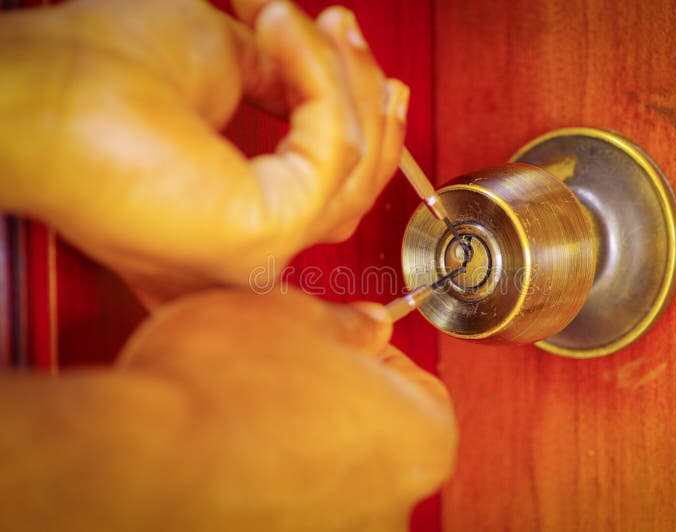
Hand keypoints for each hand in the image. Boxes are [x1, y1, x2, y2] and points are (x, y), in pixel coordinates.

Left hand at [0, 0, 407, 305]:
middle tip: (347, 33)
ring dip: (339, 76)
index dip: (368, 128)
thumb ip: (284, 82)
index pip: (336, 191)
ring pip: (356, 166)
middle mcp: (249, 248)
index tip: (372, 68)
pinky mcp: (265, 233)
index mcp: (232, 220)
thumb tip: (330, 67)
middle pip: (359, 183)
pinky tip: (284, 31)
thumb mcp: (219, 63)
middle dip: (367, 99)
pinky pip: (334, 152)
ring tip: (294, 20)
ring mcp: (261, 248)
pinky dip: (318, 79)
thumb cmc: (94, 78)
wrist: (37, 94)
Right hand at [115, 290, 455, 530]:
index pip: (419, 383)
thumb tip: (366, 326)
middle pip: (374, 432)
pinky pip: (287, 500)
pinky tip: (231, 442)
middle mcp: (388, 506)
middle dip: (336, 394)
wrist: (138, 459)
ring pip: (329, 470)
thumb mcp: (298, 315)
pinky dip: (268, 476)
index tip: (341, 338)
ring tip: (248, 403)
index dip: (373, 350)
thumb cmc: (222, 387)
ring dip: (300, 436)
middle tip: (289, 363)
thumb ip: (350, 324)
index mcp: (419, 441)